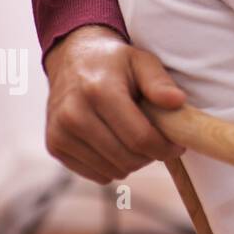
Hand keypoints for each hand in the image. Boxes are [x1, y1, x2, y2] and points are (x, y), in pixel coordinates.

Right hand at [44, 25, 186, 183]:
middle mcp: (74, 114)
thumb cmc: (114, 62)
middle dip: (150, 155)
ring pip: (112, 170)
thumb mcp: (142, 61)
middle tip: (159, 142)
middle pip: (126, 158)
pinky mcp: (54, 146)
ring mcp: (60, 133)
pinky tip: (116, 144)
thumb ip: (160, 82)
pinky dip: (112, 166)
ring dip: (132, 162)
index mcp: (99, 92)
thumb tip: (178, 101)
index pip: (140, 137)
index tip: (178, 146)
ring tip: (137, 138)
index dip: (165, 148)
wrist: (72, 58)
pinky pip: (96, 174)